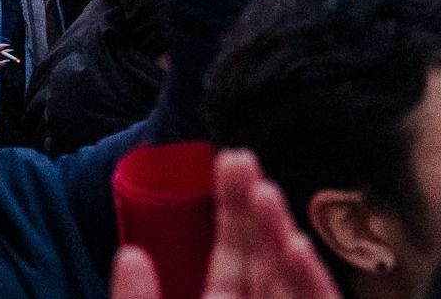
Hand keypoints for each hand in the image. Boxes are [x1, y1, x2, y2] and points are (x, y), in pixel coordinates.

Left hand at [112, 149, 340, 298]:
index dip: (232, 212)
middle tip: (241, 156)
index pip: (232, 260)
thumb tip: (130, 254)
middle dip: (256, 211)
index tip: (230, 161)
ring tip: (263, 192)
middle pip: (264, 262)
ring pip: (292, 284)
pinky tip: (296, 245)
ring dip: (280, 238)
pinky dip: (310, 281)